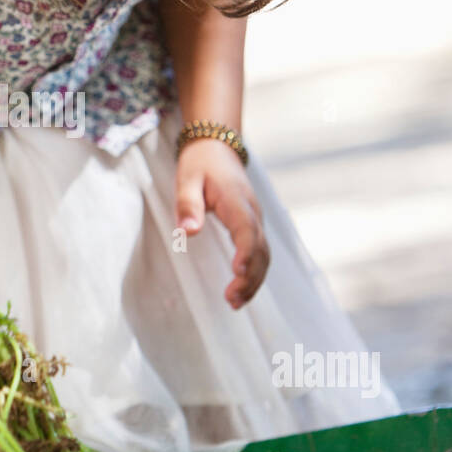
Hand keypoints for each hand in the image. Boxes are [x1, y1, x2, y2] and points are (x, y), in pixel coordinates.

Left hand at [174, 139, 269, 308]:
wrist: (217, 148)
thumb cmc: (200, 165)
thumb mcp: (187, 179)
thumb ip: (188, 206)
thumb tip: (188, 233)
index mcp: (236, 201)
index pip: (246, 229)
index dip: (245, 251)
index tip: (238, 271)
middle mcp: (252, 212)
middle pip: (260, 248)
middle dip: (250, 276)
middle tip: (232, 300)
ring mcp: (256, 219)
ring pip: (264, 254)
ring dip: (254, 280)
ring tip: (235, 303)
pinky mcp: (253, 225)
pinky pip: (260, 252)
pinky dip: (255, 273)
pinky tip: (242, 290)